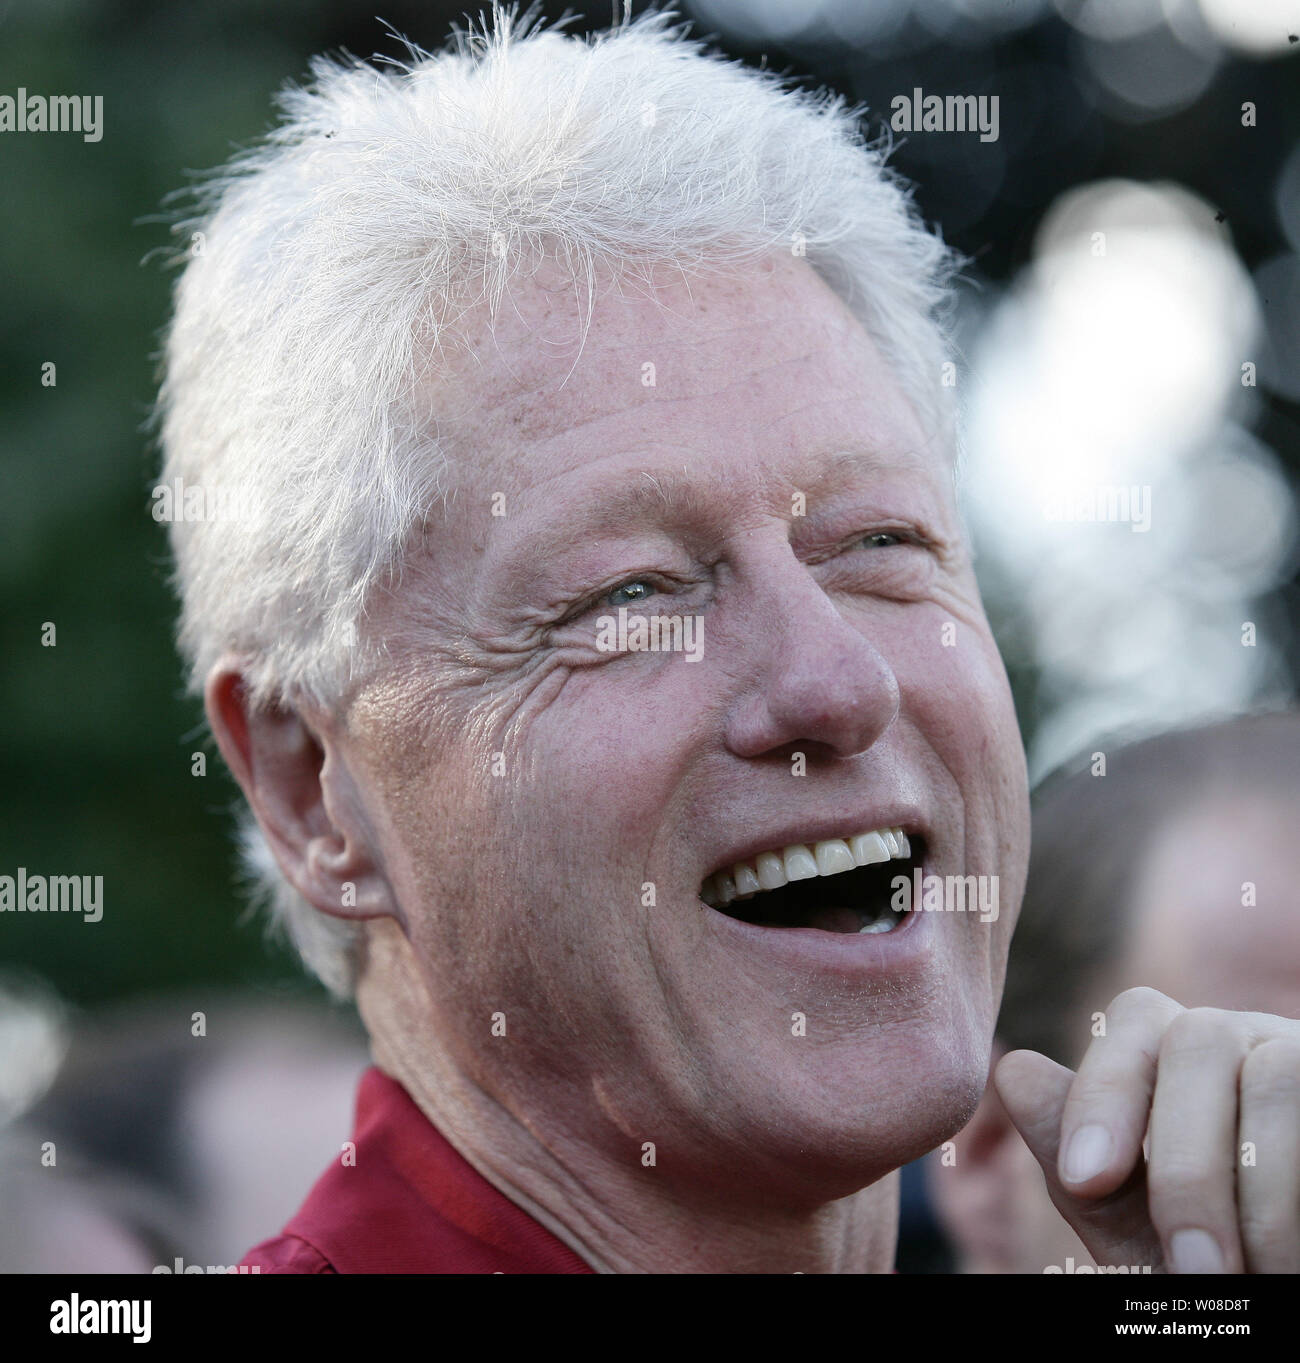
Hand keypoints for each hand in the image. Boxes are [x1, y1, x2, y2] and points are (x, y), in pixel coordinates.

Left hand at [994, 987, 1299, 1273]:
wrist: (1283, 1303)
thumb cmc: (1215, 1275)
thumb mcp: (1139, 1235)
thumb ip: (1083, 1168)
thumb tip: (1013, 1069)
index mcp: (1185, 1054)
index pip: (1134, 1018)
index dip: (1103, 1091)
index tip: (1082, 1181)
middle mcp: (1250, 1040)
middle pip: (1200, 1039)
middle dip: (1184, 1162)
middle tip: (1190, 1268)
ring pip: (1277, 1076)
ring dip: (1256, 1195)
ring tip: (1242, 1284)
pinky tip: (1291, 1263)